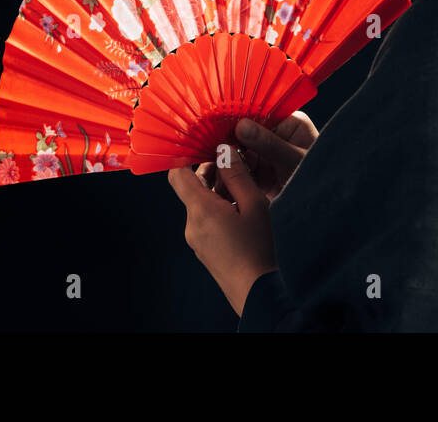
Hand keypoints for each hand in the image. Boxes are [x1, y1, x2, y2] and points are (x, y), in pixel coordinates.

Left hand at [168, 146, 277, 317]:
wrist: (257, 294)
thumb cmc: (259, 249)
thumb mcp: (254, 204)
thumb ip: (237, 174)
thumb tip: (223, 150)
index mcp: (200, 209)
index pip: (177, 173)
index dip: (185, 155)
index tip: (202, 143)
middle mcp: (192, 223)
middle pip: (191, 187)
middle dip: (211, 172)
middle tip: (236, 162)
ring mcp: (196, 238)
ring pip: (200, 203)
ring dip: (218, 191)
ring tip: (244, 187)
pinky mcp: (204, 249)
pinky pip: (205, 219)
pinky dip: (219, 208)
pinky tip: (241, 210)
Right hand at [196, 112, 317, 202]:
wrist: (328, 212)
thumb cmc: (322, 178)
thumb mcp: (295, 160)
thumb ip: (270, 144)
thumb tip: (241, 126)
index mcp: (288, 124)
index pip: (256, 115)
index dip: (235, 120)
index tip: (215, 126)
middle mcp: (274, 137)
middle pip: (241, 137)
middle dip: (225, 148)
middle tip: (208, 157)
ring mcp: (266, 157)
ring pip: (236, 156)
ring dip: (223, 166)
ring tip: (212, 177)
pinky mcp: (260, 177)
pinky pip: (238, 175)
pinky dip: (228, 180)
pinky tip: (219, 188)